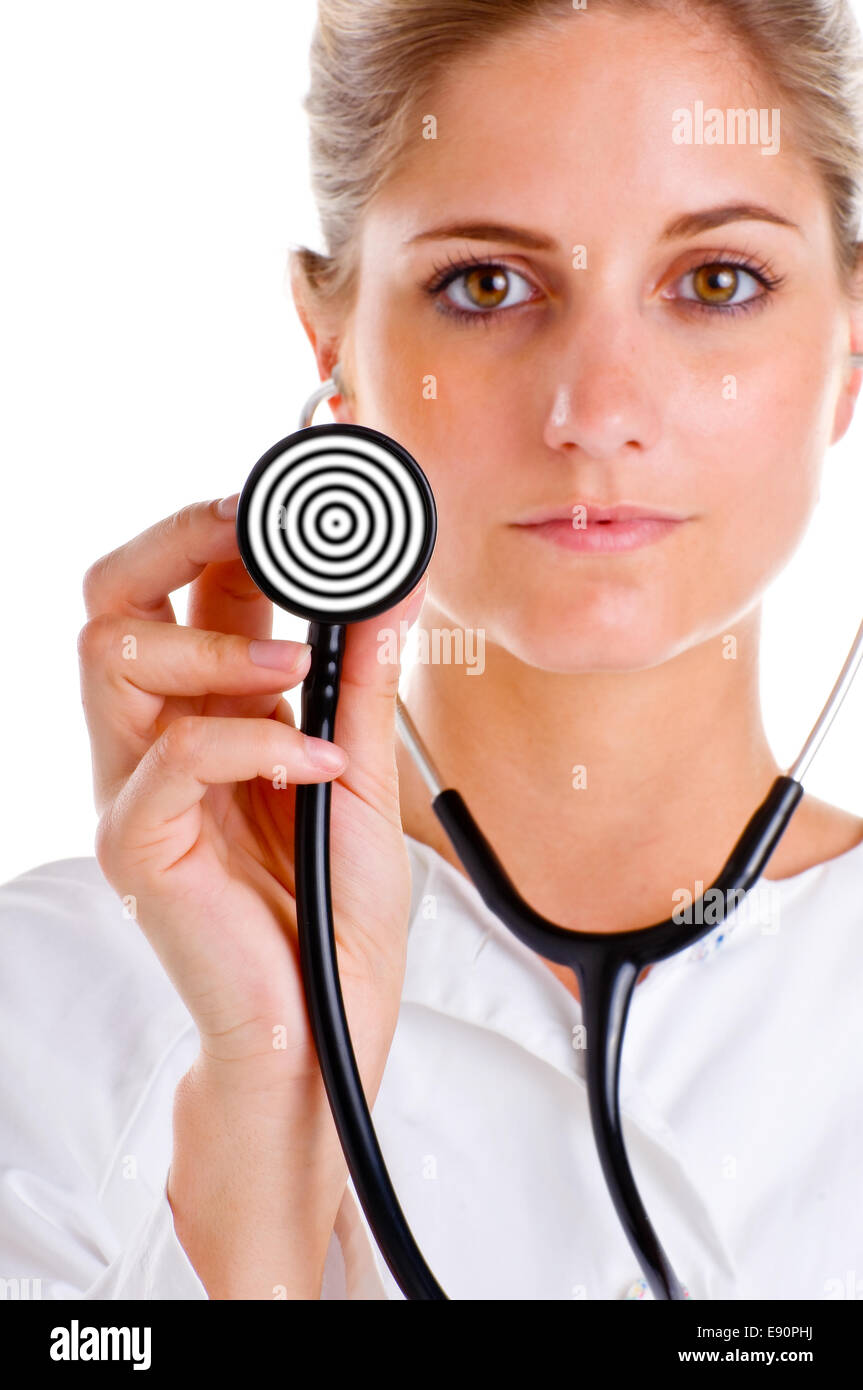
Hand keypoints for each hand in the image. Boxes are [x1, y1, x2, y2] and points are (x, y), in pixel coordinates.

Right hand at [78, 496, 425, 1104]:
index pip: (194, 585)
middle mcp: (156, 736)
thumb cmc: (336, 903)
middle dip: (179, 535)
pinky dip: (253, 742)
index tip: (300, 482)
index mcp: (211, 708)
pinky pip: (172, 758)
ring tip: (299, 672)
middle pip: (113, 594)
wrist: (325, 1020)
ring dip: (216, 641)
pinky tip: (318, 765)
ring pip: (112, 652)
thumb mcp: (367, 774)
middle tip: (253, 522)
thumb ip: (365, 681)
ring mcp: (134, 787)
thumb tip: (393, 584)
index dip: (231, 520)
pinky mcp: (137, 844)